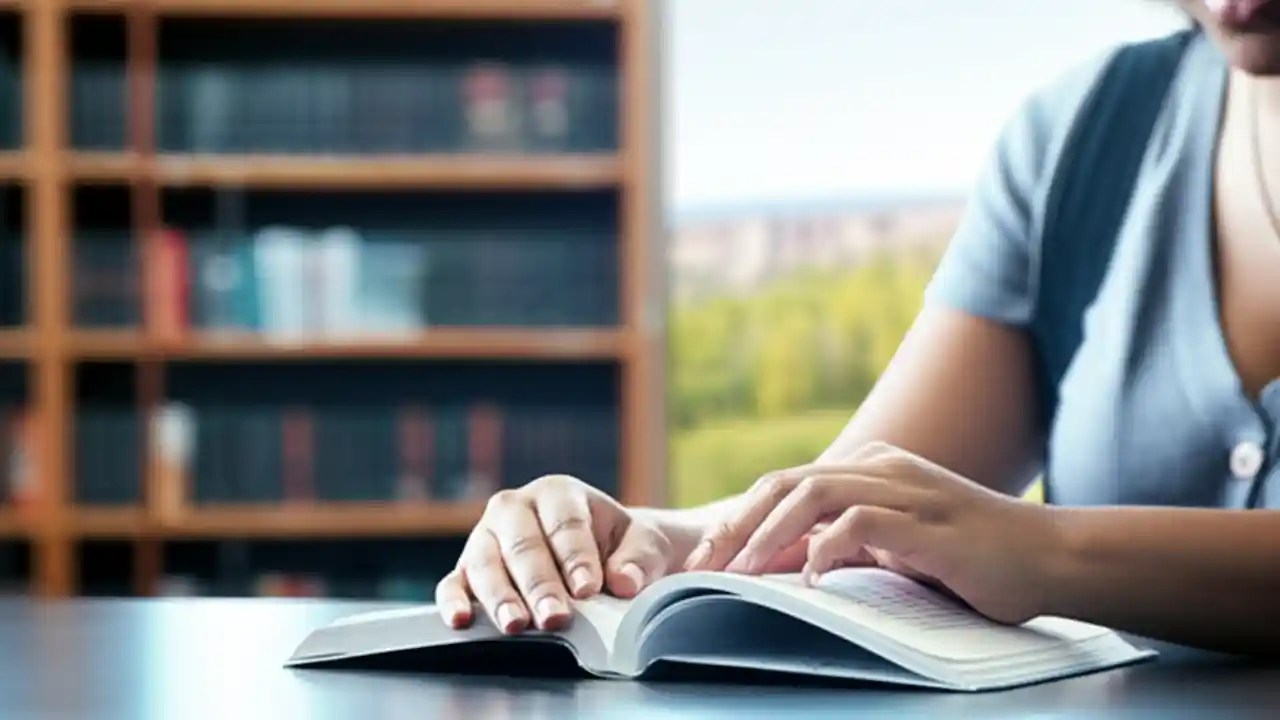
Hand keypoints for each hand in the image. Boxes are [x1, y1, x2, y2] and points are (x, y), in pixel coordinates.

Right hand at [435, 474, 685, 634]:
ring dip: (501, 596)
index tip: (588, 588)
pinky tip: (460, 621)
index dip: (576, 556)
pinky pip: (453, 583)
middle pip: (522, 544)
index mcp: (558, 493)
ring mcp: (486, 538)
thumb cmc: (622, 547)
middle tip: (556, 617)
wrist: (603, 555)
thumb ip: (640, 558)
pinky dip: (453, 601)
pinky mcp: (467, 570)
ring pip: (486, 563)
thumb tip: (623, 581)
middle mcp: (515, 509)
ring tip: (517, 624)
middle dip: (539, 583)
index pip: (564, 523)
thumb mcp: (644, 544)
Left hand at [684, 442, 1061, 623]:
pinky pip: (859, 522)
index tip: (706, 561)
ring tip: (740, 572)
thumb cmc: (970, 559)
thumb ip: (842, 543)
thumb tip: (778, 560)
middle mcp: (880, 467)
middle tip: (703, 567)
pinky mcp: (926, 519)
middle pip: (785, 484)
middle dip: (736, 525)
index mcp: (868, 467)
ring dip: (768, 535)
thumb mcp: (893, 548)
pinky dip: (825, 548)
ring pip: (812, 494)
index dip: (739, 521)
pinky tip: (809, 578)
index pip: (785, 486)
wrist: (1049, 558)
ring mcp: (904, 488)